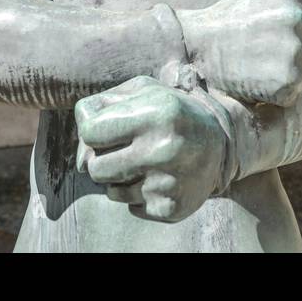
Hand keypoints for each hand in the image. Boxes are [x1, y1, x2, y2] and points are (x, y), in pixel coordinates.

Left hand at [75, 76, 230, 222]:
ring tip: (144, 162)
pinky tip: (159, 178)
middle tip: (126, 148)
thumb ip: (101, 107)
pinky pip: (131, 207)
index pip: (89, 131)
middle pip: (94, 167)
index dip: (90, 130)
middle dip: (102, 158)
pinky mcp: (171, 209)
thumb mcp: (142, 91)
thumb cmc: (171, 112)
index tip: (106, 127)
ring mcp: (168, 183)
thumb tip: (79, 156)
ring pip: (110, 191)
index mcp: (157, 112)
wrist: (222, 143)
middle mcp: (164, 148)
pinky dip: (138, 195)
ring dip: (120, 178)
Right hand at [179, 0, 301, 105]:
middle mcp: (299, 20)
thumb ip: (299, 4)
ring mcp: (295, 51)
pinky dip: (277, 98)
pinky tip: (254, 83)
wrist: (193, 47)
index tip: (301, 43)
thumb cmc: (226, 23)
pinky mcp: (287, 80)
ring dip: (292, 82)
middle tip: (273, 61)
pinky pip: (295, 97)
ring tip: (260, 70)